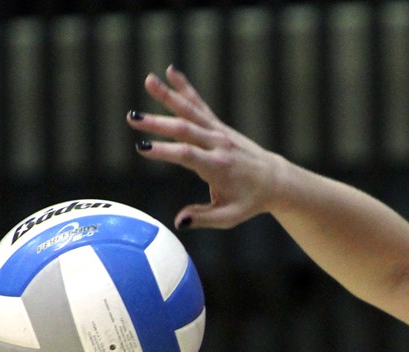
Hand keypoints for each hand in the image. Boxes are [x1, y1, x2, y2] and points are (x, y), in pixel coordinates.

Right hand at [128, 65, 282, 229]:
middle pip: (185, 130)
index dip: (166, 151)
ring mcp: (218, 132)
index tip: (143, 148)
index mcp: (218, 167)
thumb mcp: (229, 216)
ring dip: (168, 96)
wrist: (274, 180)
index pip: (188, 156)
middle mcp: (218, 145)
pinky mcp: (218, 126)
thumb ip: (203, 218)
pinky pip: (199, 105)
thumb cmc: (249, 201)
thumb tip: (178, 222)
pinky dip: (185, 88)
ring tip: (148, 80)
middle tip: (133, 118)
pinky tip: (170, 72)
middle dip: (158, 123)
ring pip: (191, 111)